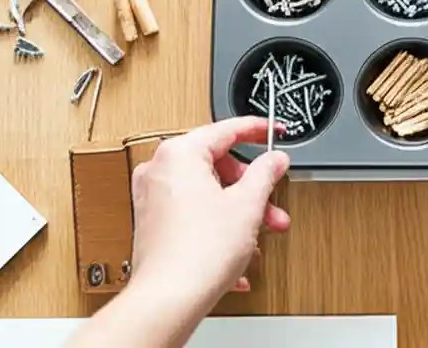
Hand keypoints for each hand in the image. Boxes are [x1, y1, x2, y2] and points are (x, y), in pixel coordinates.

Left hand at [128, 117, 290, 308]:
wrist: (169, 298)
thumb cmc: (198, 253)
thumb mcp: (247, 204)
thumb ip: (265, 173)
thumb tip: (274, 160)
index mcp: (180, 154)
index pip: (227, 130)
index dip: (258, 130)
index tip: (275, 132)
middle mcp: (160, 170)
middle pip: (217, 165)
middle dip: (251, 188)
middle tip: (271, 202)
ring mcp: (153, 198)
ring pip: (208, 193)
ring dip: (238, 211)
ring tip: (258, 234)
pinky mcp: (153, 223)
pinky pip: (195, 214)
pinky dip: (218, 226)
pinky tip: (237, 250)